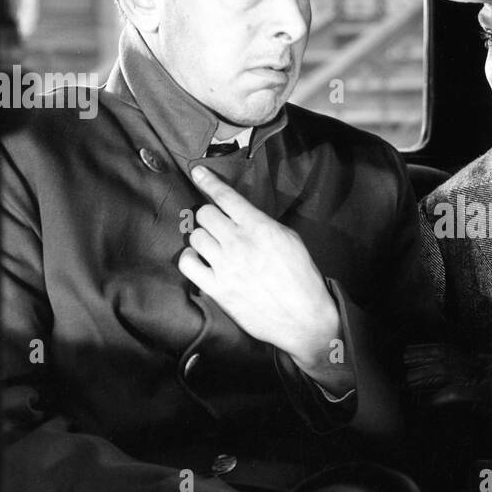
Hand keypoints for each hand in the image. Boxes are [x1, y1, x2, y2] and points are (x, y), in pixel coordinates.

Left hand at [179, 166, 348, 386]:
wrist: (304, 319)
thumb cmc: (302, 278)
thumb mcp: (290, 240)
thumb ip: (263, 224)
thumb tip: (241, 214)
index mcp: (260, 228)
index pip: (226, 197)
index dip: (208, 181)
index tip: (197, 172)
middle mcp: (239, 243)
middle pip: (205, 214)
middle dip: (211, 217)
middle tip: (220, 227)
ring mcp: (225, 266)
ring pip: (195, 236)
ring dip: (203, 238)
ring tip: (214, 247)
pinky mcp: (216, 288)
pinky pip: (187, 263)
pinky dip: (191, 258)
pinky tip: (201, 261)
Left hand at [404, 342, 491, 438]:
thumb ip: (490, 377)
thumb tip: (474, 382)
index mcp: (488, 360)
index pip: (452, 348)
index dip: (428, 349)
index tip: (409, 352)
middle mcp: (485, 364)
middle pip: (444, 355)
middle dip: (420, 359)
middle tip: (401, 364)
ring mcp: (487, 378)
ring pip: (445, 371)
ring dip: (424, 378)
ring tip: (406, 383)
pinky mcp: (490, 395)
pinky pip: (456, 393)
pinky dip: (438, 399)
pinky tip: (426, 405)